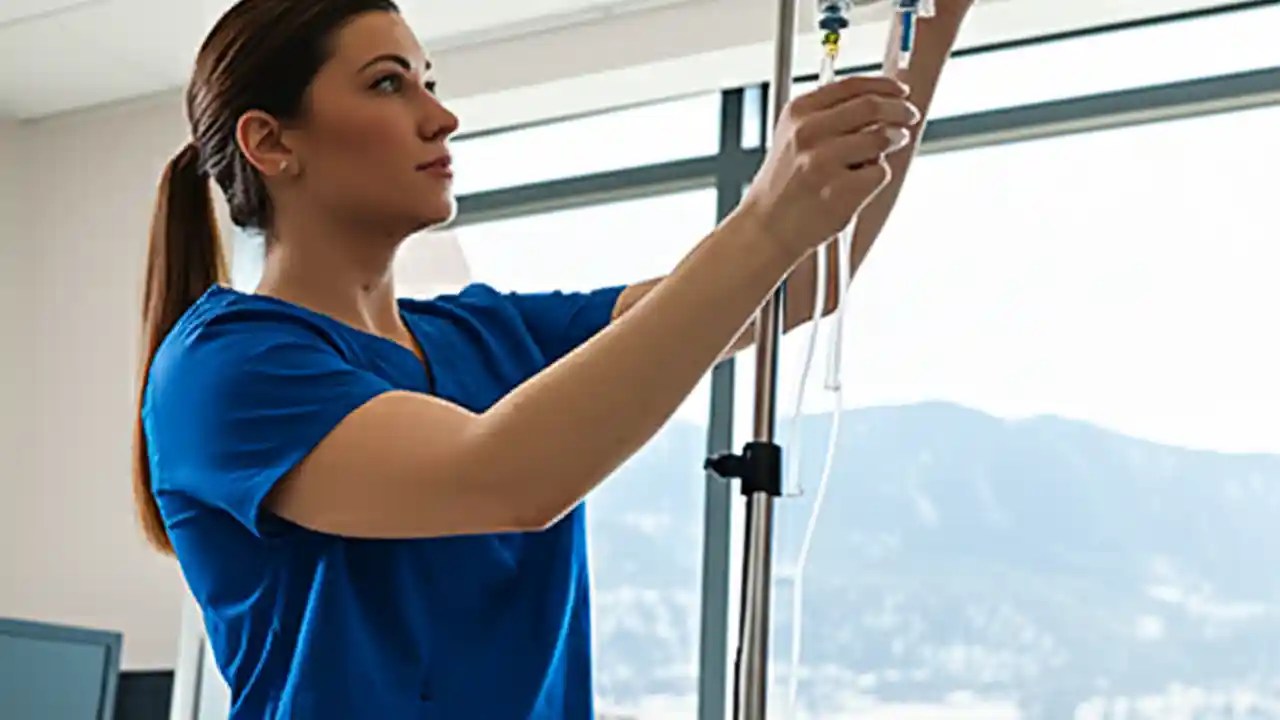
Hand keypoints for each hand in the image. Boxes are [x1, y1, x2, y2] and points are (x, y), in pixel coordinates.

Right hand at [735, 75, 920, 259]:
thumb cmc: (784, 184)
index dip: (884, 85)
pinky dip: (877, 176)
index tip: (900, 90)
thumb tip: (880, 98)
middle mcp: (808, 132)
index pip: (852, 85)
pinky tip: (857, 184)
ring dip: (893, 142)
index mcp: (798, 112)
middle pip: (872, 106)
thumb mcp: (793, 137)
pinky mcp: (840, 191)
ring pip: (881, 138)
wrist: (767, 227)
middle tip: (909, 116)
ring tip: (880, 154)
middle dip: (900, 109)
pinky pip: (879, 173)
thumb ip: (830, 114)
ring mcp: (824, 162)